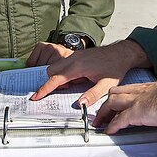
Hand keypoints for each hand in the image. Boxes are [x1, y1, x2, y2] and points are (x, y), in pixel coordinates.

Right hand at [31, 40, 149, 107]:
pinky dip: (63, 73)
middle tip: (65, 91)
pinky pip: (62, 64)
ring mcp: (74, 55)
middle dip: (51, 83)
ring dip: (58, 78)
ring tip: (74, 84)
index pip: (55, 79)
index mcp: (77, 67)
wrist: (121, 53)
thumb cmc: (115, 68)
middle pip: (51, 71)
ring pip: (55, 67)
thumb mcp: (106, 85)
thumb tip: (79, 104)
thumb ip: (92, 95)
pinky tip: (77, 78)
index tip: (35, 96)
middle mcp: (73, 59)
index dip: (44, 89)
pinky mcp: (76, 55)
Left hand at [92, 76, 156, 133]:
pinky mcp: (138, 112)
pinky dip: (113, 126)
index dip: (118, 96)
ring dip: (104, 113)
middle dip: (106, 104)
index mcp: (149, 87)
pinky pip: (120, 119)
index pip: (127, 89)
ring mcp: (137, 101)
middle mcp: (140, 91)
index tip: (115, 104)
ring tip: (100, 123)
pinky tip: (109, 131)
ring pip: (112, 102)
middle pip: (115, 93)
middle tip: (101, 114)